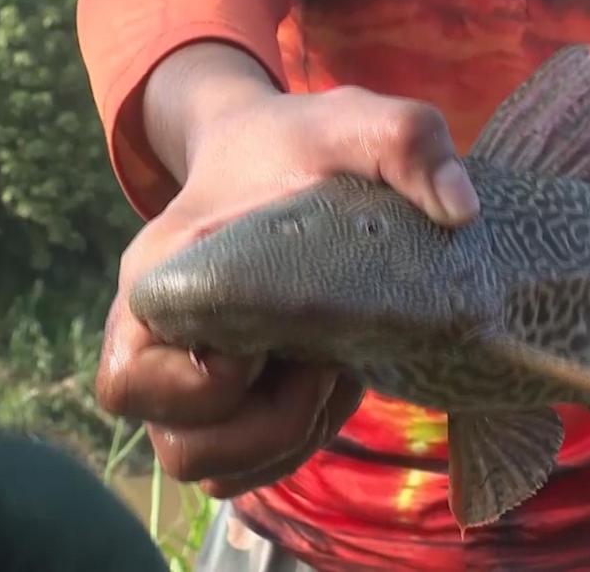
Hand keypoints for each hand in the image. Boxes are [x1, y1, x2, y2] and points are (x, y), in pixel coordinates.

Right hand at [96, 42, 479, 497]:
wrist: (279, 155)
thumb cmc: (303, 144)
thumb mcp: (354, 122)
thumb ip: (405, 140)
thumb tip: (459, 209)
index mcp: (156, 282)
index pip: (130, 382)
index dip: (209, 382)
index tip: (271, 334)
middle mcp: (157, 341)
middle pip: (181, 447)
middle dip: (267, 423)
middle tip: (321, 361)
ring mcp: (191, 379)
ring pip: (214, 468)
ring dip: (285, 439)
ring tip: (331, 373)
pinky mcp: (233, 401)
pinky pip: (245, 468)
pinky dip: (294, 444)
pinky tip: (333, 384)